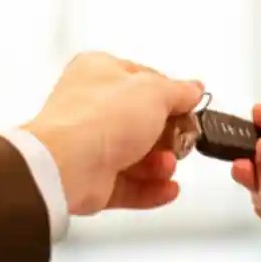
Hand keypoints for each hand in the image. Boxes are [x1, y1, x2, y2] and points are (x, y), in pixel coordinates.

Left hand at [26, 52, 202, 215]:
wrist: (68, 164)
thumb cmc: (99, 118)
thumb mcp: (155, 92)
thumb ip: (179, 91)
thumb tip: (192, 90)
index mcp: (99, 72)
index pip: (144, 80)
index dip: (170, 94)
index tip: (189, 107)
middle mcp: (92, 107)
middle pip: (143, 122)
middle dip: (168, 135)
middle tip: (183, 139)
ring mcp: (90, 145)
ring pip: (137, 156)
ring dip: (160, 164)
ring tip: (168, 165)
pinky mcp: (92, 180)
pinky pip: (128, 185)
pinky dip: (150, 189)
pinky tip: (167, 189)